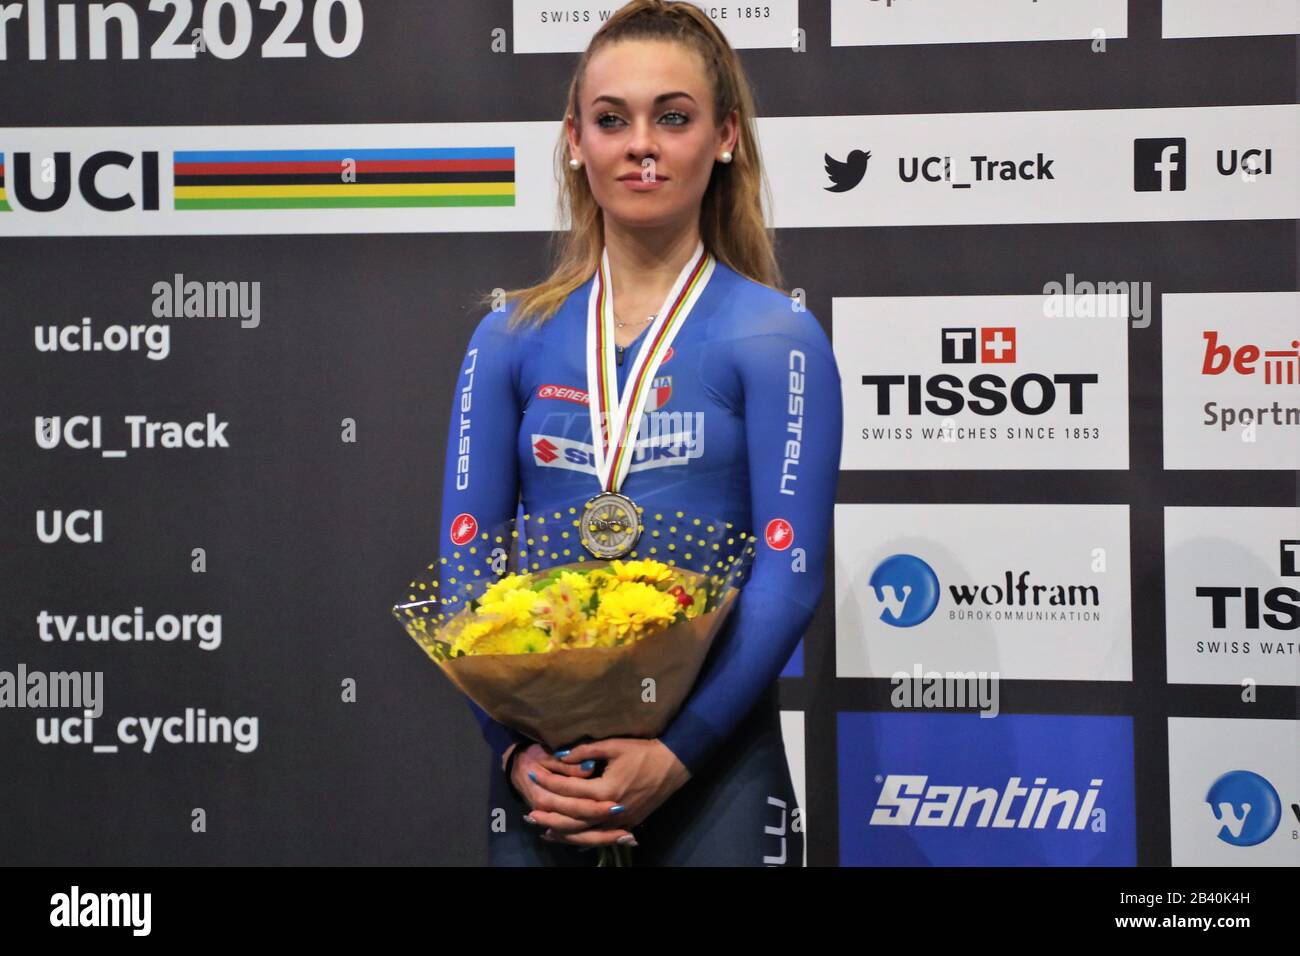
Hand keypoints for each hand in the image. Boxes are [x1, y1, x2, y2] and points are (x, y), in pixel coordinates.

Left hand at [534, 738, 691, 846]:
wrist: (674, 765)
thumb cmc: (644, 751)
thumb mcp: (614, 745)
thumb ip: (585, 751)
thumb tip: (559, 756)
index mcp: (606, 789)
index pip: (569, 789)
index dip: (548, 781)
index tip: (532, 773)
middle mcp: (610, 810)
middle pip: (572, 817)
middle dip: (549, 812)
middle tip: (528, 810)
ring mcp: (620, 821)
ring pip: (584, 833)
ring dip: (561, 830)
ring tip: (541, 827)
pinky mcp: (627, 824)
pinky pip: (598, 836)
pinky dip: (580, 838)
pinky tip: (566, 836)